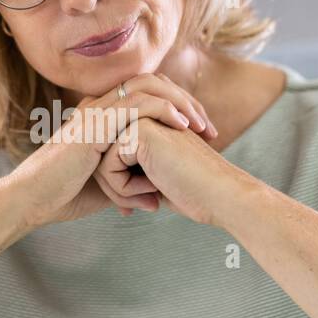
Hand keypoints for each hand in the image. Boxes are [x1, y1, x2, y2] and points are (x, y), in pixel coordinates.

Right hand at [7, 73, 217, 229]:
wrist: (31, 201)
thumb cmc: (62, 196)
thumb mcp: (107, 186)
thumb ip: (131, 183)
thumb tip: (154, 197)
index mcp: (100, 115)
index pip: (148, 96)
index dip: (178, 109)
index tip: (201, 134)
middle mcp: (98, 105)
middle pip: (154, 84)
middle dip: (187, 103)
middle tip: (209, 128)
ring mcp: (96, 110)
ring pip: (150, 87)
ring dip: (182, 103)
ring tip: (202, 126)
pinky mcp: (95, 121)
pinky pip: (138, 103)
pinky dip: (165, 110)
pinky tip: (182, 126)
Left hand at [96, 115, 238, 225]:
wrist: (220, 195)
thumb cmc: (191, 191)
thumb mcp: (152, 176)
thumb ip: (128, 167)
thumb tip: (97, 174)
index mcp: (146, 121)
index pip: (109, 157)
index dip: (121, 186)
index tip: (145, 201)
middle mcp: (141, 115)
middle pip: (101, 158)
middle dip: (116, 189)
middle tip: (145, 203)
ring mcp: (139, 118)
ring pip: (100, 163)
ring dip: (120, 191)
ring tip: (149, 198)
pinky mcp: (137, 129)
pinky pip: (107, 167)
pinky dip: (125, 189)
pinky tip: (154, 188)